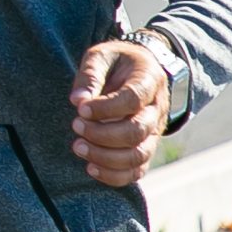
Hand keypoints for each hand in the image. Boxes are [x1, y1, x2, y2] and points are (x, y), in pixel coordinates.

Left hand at [69, 41, 169, 186]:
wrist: (140, 70)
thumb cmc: (116, 62)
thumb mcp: (101, 56)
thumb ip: (90, 75)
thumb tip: (78, 100)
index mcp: (149, 80)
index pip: (132, 100)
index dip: (105, 109)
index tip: (80, 109)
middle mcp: (157, 109)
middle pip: (136, 131)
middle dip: (101, 134)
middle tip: (75, 125)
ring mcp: (154, 131)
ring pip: (138, 155)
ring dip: (105, 157)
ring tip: (78, 147)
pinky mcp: (146, 147)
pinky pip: (137, 170)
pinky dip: (114, 175)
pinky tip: (91, 167)